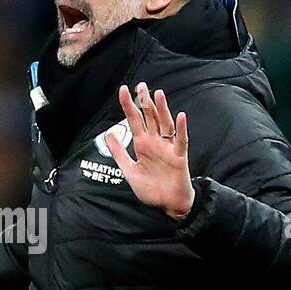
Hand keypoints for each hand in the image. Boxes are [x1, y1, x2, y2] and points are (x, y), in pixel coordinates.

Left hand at [106, 82, 194, 218]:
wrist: (168, 204)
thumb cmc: (151, 189)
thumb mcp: (129, 171)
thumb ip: (119, 153)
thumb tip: (109, 134)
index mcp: (142, 145)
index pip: (134, 120)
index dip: (129, 106)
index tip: (123, 90)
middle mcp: (155, 142)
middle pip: (150, 117)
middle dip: (145, 102)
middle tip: (141, 85)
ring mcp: (168, 148)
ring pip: (165, 124)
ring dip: (162, 110)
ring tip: (157, 94)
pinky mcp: (179, 157)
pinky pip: (181, 141)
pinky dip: (181, 129)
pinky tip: (180, 116)